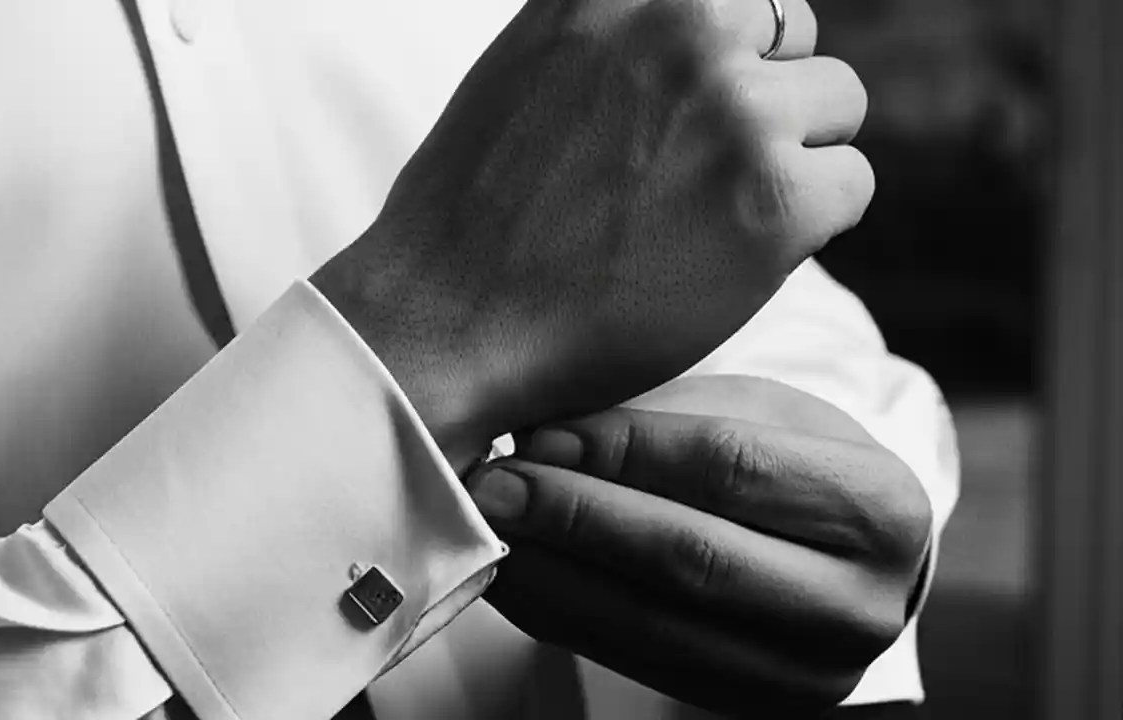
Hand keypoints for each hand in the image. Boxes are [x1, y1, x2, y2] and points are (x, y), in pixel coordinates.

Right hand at [312, 0, 871, 468]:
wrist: (450, 323)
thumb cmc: (477, 216)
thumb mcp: (530, 65)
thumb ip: (617, 34)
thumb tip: (697, 28)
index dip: (727, 50)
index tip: (701, 104)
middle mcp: (682, 24)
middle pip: (795, 31)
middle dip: (767, 96)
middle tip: (700, 171)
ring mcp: (735, 109)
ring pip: (839, 103)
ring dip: (793, 158)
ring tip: (714, 216)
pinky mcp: (776, 198)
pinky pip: (851, 185)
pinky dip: (809, 226)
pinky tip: (733, 258)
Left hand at [466, 376, 931, 715]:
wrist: (838, 553)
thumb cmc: (789, 456)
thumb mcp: (756, 412)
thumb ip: (662, 418)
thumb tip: (539, 436)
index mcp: (881, 508)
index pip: (734, 468)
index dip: (627, 451)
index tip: (543, 434)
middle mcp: (858, 606)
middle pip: (694, 559)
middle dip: (578, 519)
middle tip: (495, 485)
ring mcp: (804, 674)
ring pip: (654, 626)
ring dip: (554, 575)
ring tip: (490, 528)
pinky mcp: (743, 705)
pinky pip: (632, 660)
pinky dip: (561, 615)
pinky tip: (515, 573)